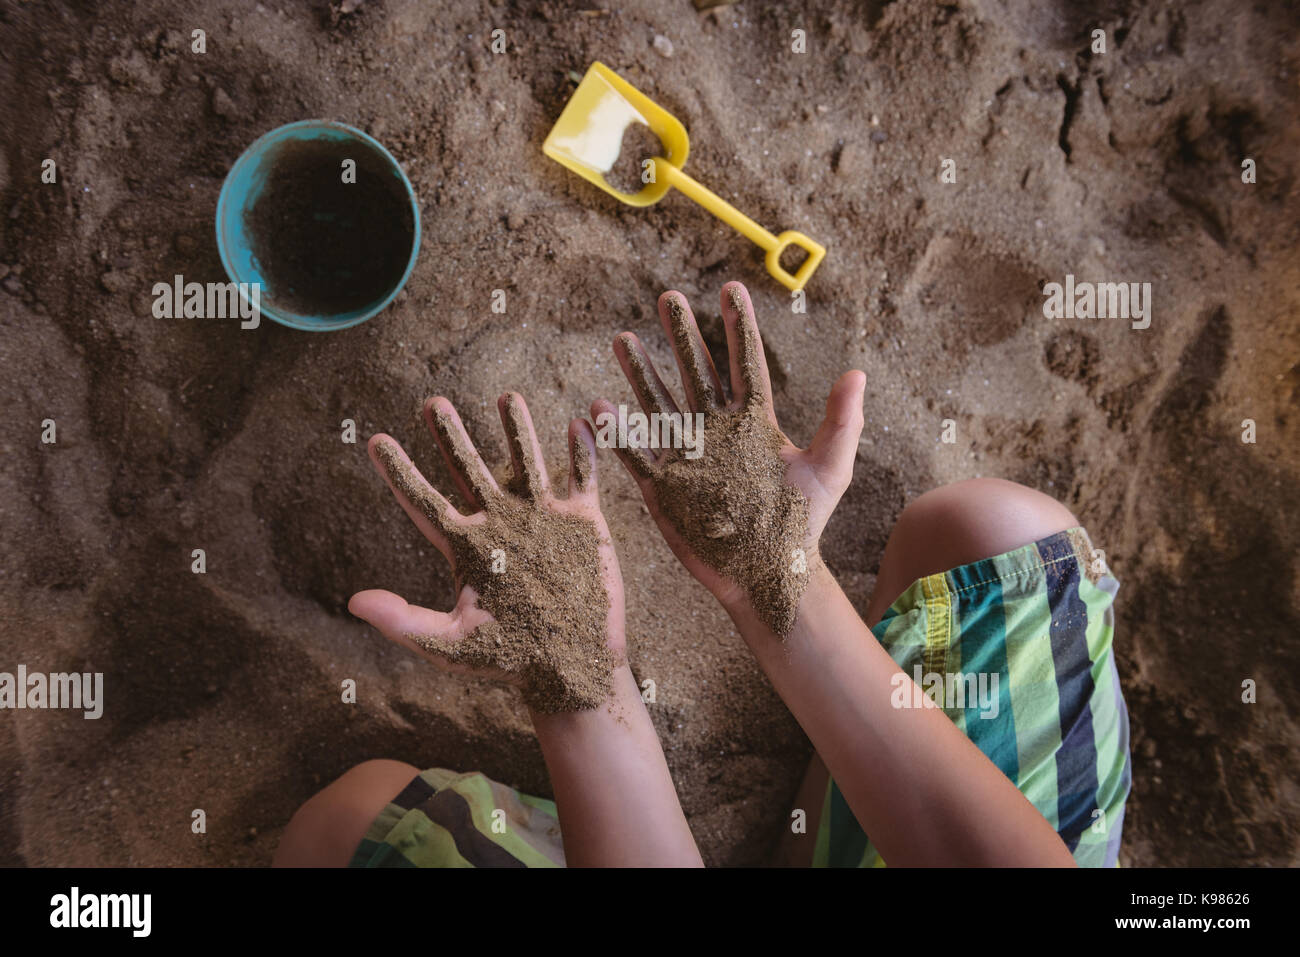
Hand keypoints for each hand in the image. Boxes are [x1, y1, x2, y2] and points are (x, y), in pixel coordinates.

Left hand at [350, 392, 626, 711]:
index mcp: (466, 546)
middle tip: (431, 402)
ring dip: (517, 429)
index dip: (399, 472)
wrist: (572, 667)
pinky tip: (580, 421)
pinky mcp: (582, 522)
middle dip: (450, 436)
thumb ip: (403, 621)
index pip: (424, 501)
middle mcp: (501, 523)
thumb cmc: (508, 661)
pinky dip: (583, 450)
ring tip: (507, 396)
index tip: (376, 441)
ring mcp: (542, 518)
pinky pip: (583, 476)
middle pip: (469, 468)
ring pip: (526, 460)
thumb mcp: (450, 644)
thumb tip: (353, 601)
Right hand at [591, 281, 864, 632]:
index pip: (744, 363)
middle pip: (695, 372)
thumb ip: (841, 422)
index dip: (737, 327)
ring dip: (642, 372)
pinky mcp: (665, 486)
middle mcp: (718, 431)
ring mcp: (689, 455)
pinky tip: (600, 406)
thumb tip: (857, 373)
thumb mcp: (829, 469)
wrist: (771, 575)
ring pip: (660, 403)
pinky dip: (618, 432)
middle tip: (667, 297)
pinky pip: (636, 452)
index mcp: (754, 422)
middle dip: (681, 335)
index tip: (730, 288)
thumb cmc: (803, 525)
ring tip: (624, 338)